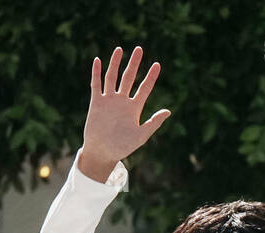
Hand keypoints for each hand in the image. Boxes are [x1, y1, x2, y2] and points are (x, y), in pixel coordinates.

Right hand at [78, 46, 170, 182]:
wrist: (103, 152)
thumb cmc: (123, 147)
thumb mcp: (142, 135)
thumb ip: (154, 122)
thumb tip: (168, 111)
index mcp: (134, 108)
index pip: (145, 88)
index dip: (151, 77)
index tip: (157, 65)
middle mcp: (122, 101)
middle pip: (129, 77)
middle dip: (134, 64)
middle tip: (139, 49)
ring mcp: (109, 100)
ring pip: (112, 77)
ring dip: (115, 63)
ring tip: (120, 49)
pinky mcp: (96, 102)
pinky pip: (96, 84)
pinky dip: (96, 73)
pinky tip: (98, 60)